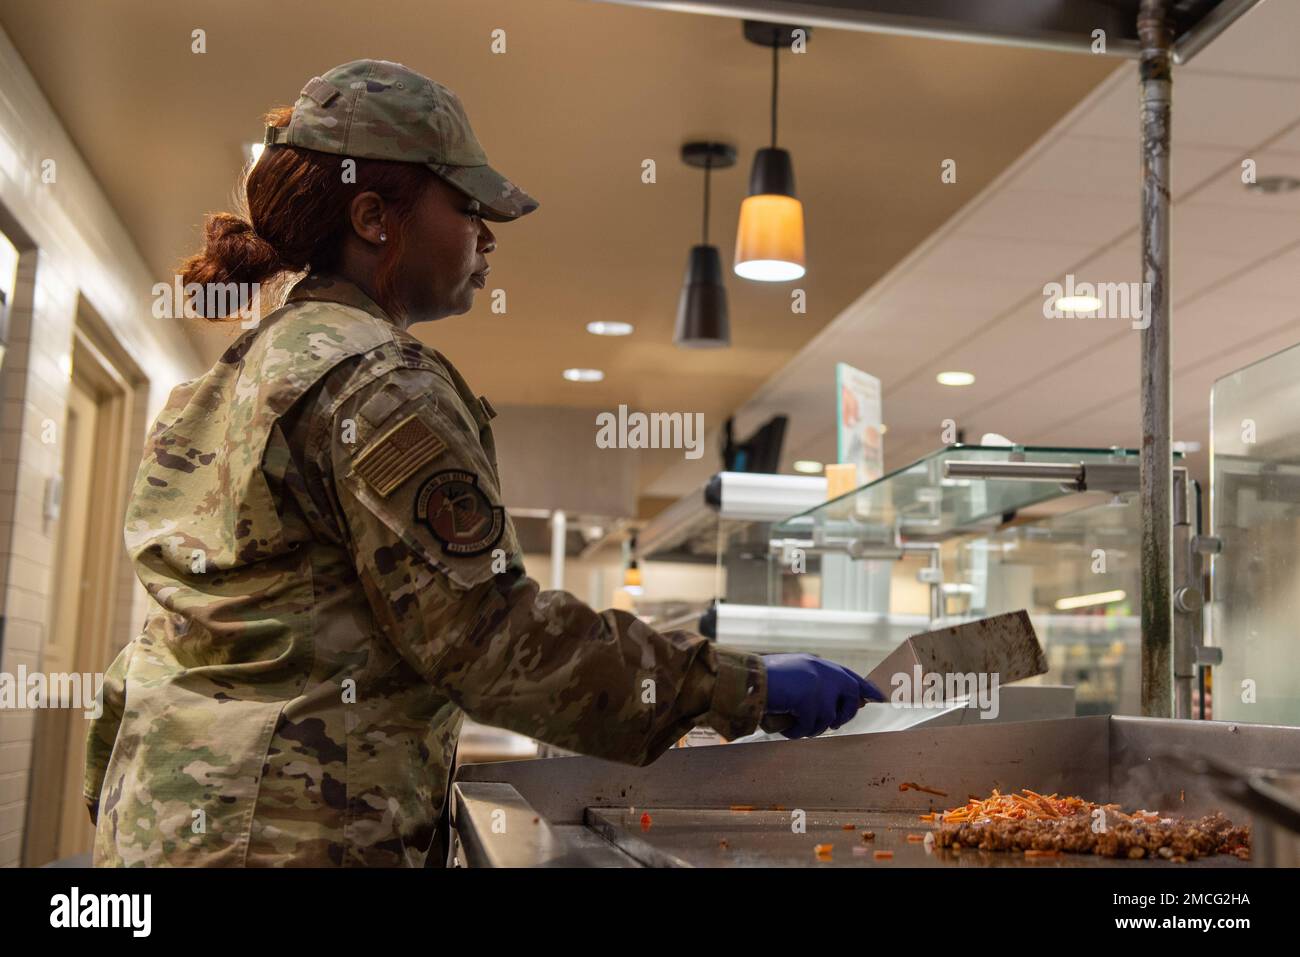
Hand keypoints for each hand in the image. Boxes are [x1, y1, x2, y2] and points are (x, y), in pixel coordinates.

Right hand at [762, 654, 883, 738]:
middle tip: (826, 724)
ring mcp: (820, 688)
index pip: (852, 678)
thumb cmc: (767, 678)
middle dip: (840, 717)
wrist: (751, 679)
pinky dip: (796, 731)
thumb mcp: (796, 673)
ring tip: (793, 721)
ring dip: (810, 727)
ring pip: (828, 720)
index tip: (880, 698)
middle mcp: (825, 674)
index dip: (867, 690)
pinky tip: (786, 726)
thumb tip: (833, 706)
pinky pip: (810, 728)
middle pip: (850, 702)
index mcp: (821, 666)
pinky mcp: (811, 702)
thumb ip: (815, 682)